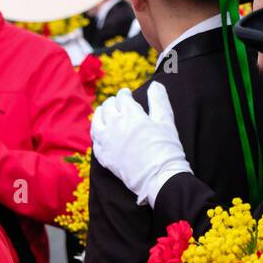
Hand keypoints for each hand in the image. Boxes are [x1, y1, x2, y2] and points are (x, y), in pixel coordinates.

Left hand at [91, 83, 191, 205]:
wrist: (160, 178)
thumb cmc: (167, 149)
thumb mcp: (166, 121)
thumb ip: (159, 100)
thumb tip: (155, 84)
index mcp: (131, 115)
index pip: (122, 97)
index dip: (124, 94)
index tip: (127, 94)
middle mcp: (115, 125)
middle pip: (108, 107)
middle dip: (112, 102)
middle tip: (117, 102)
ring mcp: (107, 142)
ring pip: (96, 122)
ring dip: (100, 114)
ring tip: (105, 113)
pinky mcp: (104, 157)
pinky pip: (95, 141)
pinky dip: (97, 134)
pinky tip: (101, 133)